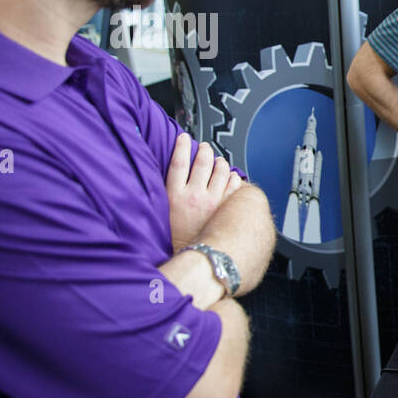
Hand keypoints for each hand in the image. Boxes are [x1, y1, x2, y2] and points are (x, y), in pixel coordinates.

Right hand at [167, 133, 234, 250]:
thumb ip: (167, 196)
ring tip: (218, 161)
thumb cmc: (176, 240)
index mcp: (175, 196)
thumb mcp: (162, 215)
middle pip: (202, 162)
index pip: (178, 162)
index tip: (183, 138)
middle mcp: (195, 196)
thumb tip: (169, 180)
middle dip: (204, 150)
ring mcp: (213, 201)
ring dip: (220, 162)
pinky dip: (233, 177)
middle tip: (204, 148)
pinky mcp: (227, 209)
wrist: (194, 259)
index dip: (181, 147)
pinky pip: (234, 185)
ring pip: (221, 171)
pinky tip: (231, 176)